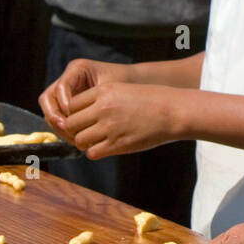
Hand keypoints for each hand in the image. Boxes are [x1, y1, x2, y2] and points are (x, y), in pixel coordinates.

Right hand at [39, 57, 131, 129]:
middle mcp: (68, 79)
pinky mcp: (69, 105)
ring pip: (50, 110)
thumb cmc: (126, 84)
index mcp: (78, 69)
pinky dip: (64, 129)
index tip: (73, 118)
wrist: (135, 85)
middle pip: (47, 98)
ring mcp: (66, 92)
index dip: (63, 104)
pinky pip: (59, 118)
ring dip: (58, 125)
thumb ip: (96, 102)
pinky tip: (77, 138)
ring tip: (73, 138)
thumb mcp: (112, 90)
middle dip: (54, 116)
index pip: (61, 87)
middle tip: (67, 130)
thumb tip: (75, 121)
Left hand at [60, 81, 181, 157]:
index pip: (71, 104)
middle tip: (85, 132)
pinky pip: (92, 153)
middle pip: (70, 123)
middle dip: (75, 130)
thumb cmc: (151, 100)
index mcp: (103, 91)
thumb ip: (102, 100)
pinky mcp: (117, 144)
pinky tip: (105, 148)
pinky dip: (95, 152)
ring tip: (95, 141)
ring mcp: (109, 127)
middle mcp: (103, 108)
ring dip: (84, 142)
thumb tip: (83, 115)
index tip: (82, 118)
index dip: (74, 113)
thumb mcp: (123, 90)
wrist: (173, 111)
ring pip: (79, 140)